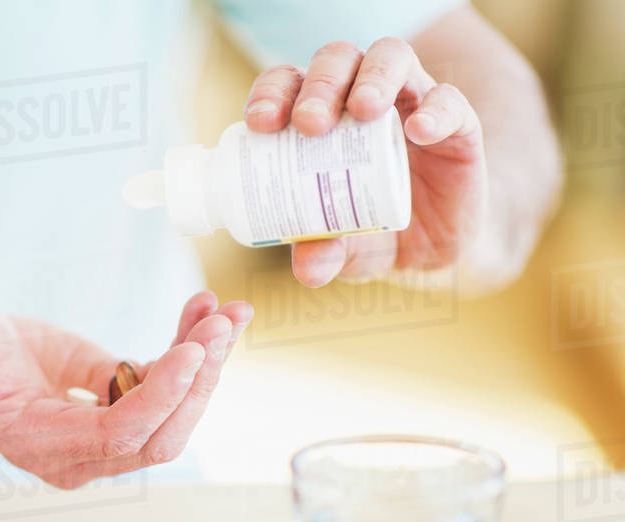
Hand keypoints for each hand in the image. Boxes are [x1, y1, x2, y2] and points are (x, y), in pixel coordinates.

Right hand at [0, 293, 251, 487]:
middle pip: (161, 432)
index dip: (161, 397)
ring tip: (225, 310)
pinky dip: (191, 348)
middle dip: (198, 382)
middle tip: (222, 326)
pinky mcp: (117, 401)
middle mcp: (82, 453)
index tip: (193, 351)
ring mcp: (104, 432)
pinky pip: (167, 384)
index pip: (119, 434)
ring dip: (205, 362)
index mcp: (42, 447)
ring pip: (174, 411)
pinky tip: (204, 309)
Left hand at [243, 37, 487, 286]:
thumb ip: (324, 254)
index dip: (271, 93)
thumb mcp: (343, 251)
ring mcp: (412, 102)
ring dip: (374, 77)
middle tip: (308, 124)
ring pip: (392, 57)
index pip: (289, 84)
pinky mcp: (458, 124)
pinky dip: (435, 110)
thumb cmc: (370, 232)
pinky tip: (419, 130)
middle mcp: (362, 97)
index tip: (260, 124)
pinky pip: (450, 102)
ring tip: (362, 109)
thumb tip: (307, 269)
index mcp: (320, 117)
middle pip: (338, 60)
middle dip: (319, 85)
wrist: (433, 249)